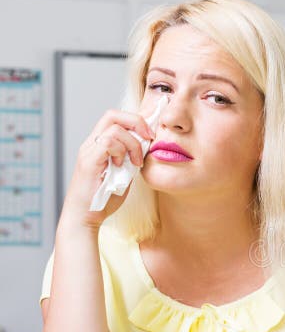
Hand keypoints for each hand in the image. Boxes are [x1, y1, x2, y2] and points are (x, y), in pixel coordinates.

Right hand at [61, 109, 153, 228]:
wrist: (86, 217)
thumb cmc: (104, 198)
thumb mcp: (125, 174)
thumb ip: (131, 159)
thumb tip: (148, 148)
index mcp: (100, 144)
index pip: (116, 117)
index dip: (136, 121)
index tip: (151, 137)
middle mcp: (91, 143)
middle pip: (113, 114)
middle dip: (137, 123)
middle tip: (149, 139)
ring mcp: (88, 151)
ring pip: (114, 128)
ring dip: (132, 144)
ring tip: (135, 163)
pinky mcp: (88, 161)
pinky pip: (108, 143)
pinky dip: (121, 152)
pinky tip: (122, 166)